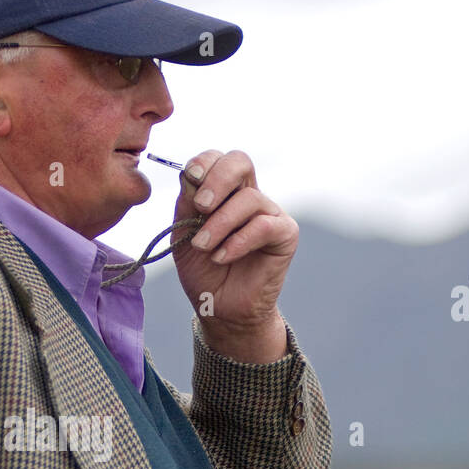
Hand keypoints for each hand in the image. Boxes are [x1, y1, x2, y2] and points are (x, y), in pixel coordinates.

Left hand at [171, 149, 297, 361]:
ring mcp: (269, 213)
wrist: (220, 308)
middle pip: (240, 162)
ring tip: (203, 247)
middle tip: (200, 206)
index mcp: (223, 191)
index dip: (204, 162)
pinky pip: (264, 226)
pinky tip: (222, 257)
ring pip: (249, 198)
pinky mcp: (285, 234)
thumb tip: (190, 176)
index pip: (218, 159)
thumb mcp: (184, 236)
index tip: (191, 178)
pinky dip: (238, 241)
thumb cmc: (203, 271)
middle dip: (217, 179)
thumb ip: (186, 206)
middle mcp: (247, 196)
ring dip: (220, 224)